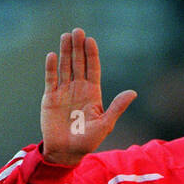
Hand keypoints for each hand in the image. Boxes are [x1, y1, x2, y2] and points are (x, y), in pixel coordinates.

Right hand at [40, 28, 136, 165]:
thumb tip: (133, 92)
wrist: (66, 152)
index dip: (91, 54)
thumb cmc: (87, 141)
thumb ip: (117, 107)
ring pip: (64, 67)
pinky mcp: (50, 97)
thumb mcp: (105, 125)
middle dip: (78, 48)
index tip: (90, 40)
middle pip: (78, 63)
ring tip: (66, 36)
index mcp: (92, 93)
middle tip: (78, 31)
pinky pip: (50, 79)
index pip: (93, 69)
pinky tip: (52, 55)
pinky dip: (51, 67)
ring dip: (65, 52)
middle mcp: (78, 89)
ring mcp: (63, 91)